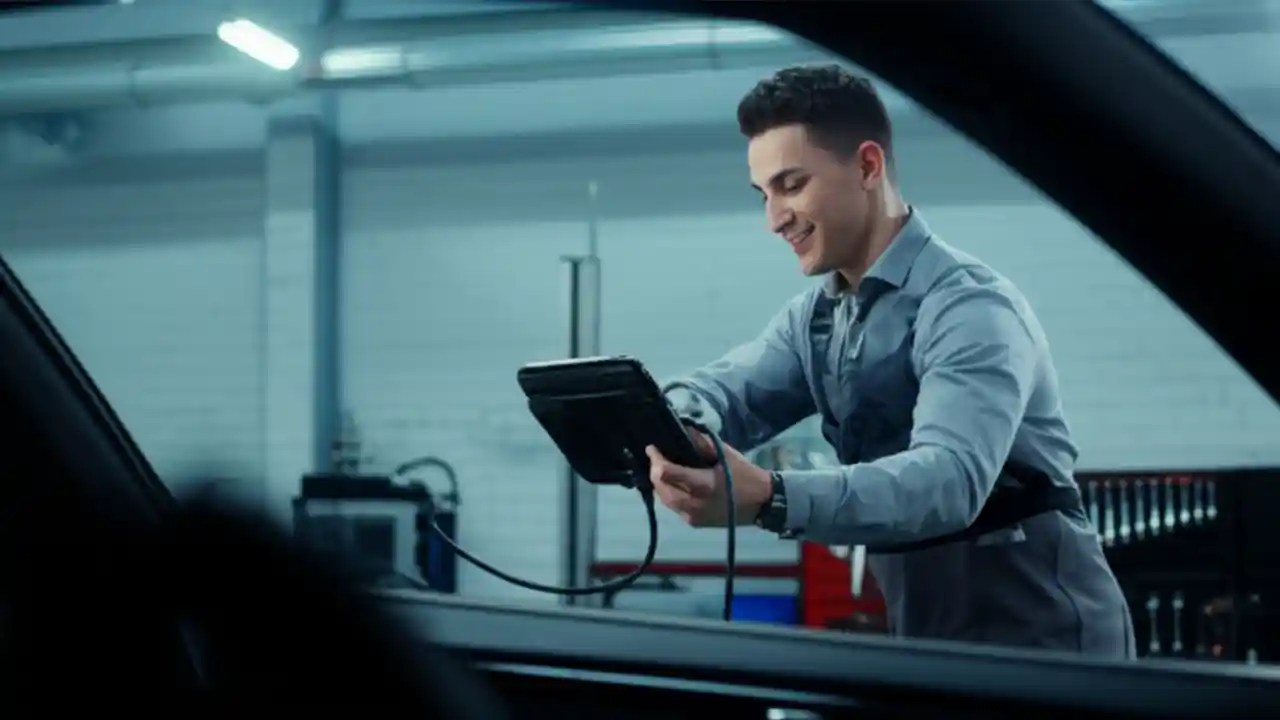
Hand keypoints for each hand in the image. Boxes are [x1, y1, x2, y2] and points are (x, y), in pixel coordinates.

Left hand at [644, 431, 772, 527]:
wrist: (762, 503)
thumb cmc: (745, 475)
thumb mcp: (725, 454)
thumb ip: (700, 443)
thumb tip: (682, 431)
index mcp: (703, 485)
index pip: (667, 473)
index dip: (655, 459)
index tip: (652, 447)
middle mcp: (694, 504)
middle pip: (660, 487)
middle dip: (654, 471)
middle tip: (656, 457)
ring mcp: (693, 516)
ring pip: (664, 499)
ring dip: (659, 483)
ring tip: (661, 468)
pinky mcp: (694, 523)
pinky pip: (673, 507)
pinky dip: (668, 494)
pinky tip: (672, 483)